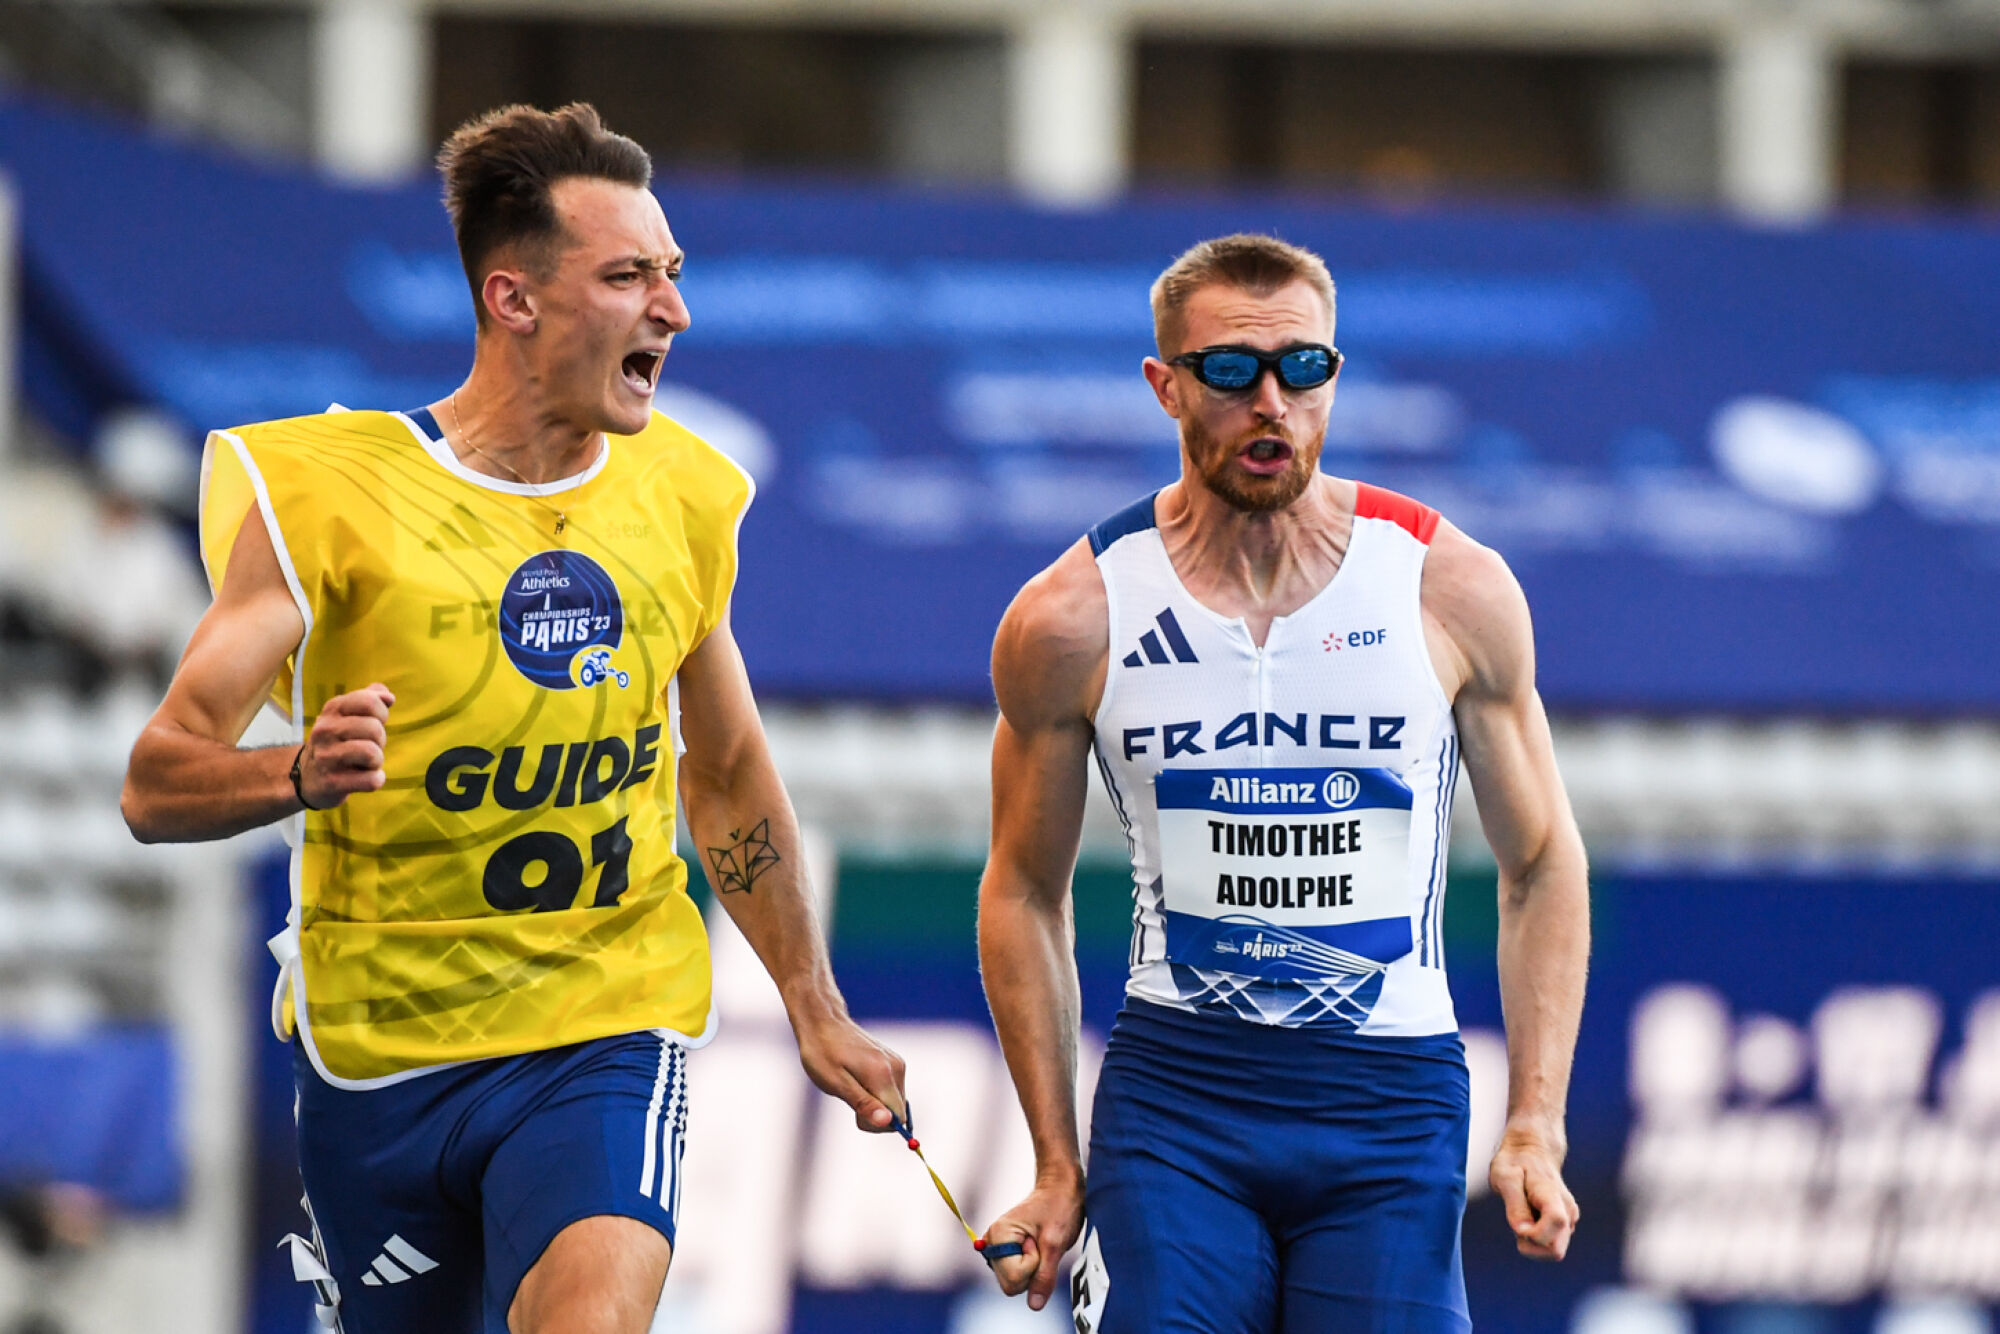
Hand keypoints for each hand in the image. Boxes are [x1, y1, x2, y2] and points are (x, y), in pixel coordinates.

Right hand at [298, 684, 393, 809]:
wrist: (306, 777)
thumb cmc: (337, 742)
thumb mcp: (347, 716)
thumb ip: (369, 700)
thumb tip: (388, 696)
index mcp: (333, 709)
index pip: (368, 701)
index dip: (381, 713)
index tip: (375, 722)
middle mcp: (325, 730)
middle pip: (374, 728)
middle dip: (380, 740)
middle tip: (368, 747)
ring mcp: (326, 757)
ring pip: (372, 753)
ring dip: (377, 760)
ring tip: (366, 763)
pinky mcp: (332, 782)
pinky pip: (371, 780)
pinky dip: (376, 780)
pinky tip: (366, 778)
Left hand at [791, 1010, 906, 1132]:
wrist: (822, 1022)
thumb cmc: (823, 1054)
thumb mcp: (836, 1084)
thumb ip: (864, 1103)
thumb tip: (887, 1122)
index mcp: (883, 1075)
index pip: (898, 1118)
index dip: (876, 1124)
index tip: (856, 1111)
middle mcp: (897, 1068)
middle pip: (898, 1111)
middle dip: (875, 1114)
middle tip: (849, 1096)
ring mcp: (897, 1063)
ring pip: (894, 1102)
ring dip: (875, 1103)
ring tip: (851, 1085)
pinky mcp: (894, 1061)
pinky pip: (891, 1090)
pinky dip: (876, 1092)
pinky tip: (857, 1078)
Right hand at [984, 1174, 1083, 1311]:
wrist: (1060, 1186)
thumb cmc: (1059, 1206)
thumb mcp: (1055, 1243)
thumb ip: (1044, 1276)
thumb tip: (1034, 1305)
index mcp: (998, 1235)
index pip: (1013, 1279)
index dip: (1033, 1266)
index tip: (1039, 1241)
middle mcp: (992, 1242)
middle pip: (1011, 1284)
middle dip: (1032, 1270)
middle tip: (1041, 1243)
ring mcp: (998, 1247)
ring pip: (1015, 1282)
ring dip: (1033, 1268)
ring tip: (1040, 1242)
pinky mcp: (1007, 1251)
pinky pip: (1018, 1274)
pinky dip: (1032, 1266)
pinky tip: (1037, 1246)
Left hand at [1489, 1123, 1578, 1259]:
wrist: (1532, 1151)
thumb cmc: (1515, 1162)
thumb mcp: (1505, 1176)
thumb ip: (1514, 1204)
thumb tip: (1522, 1231)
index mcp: (1553, 1196)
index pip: (1556, 1223)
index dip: (1534, 1233)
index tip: (1517, 1226)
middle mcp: (1568, 1211)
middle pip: (1556, 1250)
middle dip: (1532, 1247)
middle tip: (1516, 1225)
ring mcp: (1569, 1220)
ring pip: (1554, 1251)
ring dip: (1533, 1244)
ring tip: (1521, 1219)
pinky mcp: (1565, 1226)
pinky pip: (1551, 1245)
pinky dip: (1536, 1240)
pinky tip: (1527, 1220)